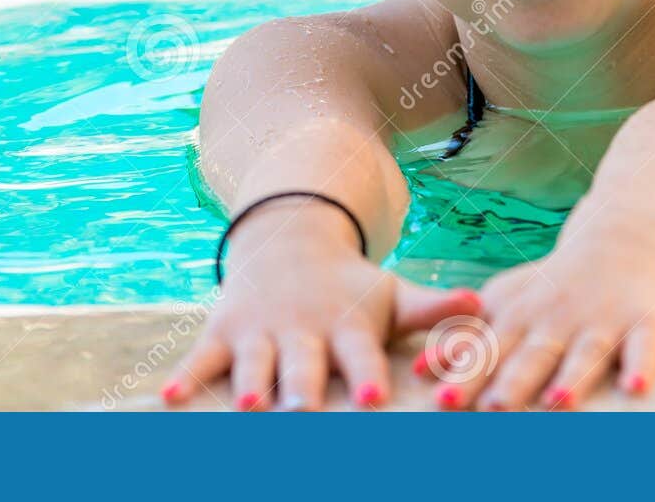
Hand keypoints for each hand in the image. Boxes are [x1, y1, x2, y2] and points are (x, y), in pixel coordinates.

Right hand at [161, 202, 480, 409]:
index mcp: (346, 326)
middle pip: (302, 363)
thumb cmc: (350, 287)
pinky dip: (187, 375)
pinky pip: (205, 357)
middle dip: (302, 388)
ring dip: (251, 383)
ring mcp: (261, 330)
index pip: (360, 353)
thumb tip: (483, 305)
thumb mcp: (391, 293)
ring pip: (255, 360)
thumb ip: (434, 308)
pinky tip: (171, 398)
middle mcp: (302, 329)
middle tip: (301, 411)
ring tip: (249, 407)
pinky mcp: (225, 332)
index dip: (365, 373)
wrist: (288, 242)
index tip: (373, 396)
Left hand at [418, 218, 654, 409]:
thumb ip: (467, 338)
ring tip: (558, 401)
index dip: (467, 373)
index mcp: (522, 316)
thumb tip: (418, 372)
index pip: (490, 349)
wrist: (623, 239)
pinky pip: (645, 348)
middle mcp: (559, 318)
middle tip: (492, 409)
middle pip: (534, 354)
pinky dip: (642, 367)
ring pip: (586, 352)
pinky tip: (636, 389)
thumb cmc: (553, 285)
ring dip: (573, 377)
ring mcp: (604, 320)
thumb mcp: (506, 303)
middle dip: (513, 381)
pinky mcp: (647, 323)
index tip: (443, 400)